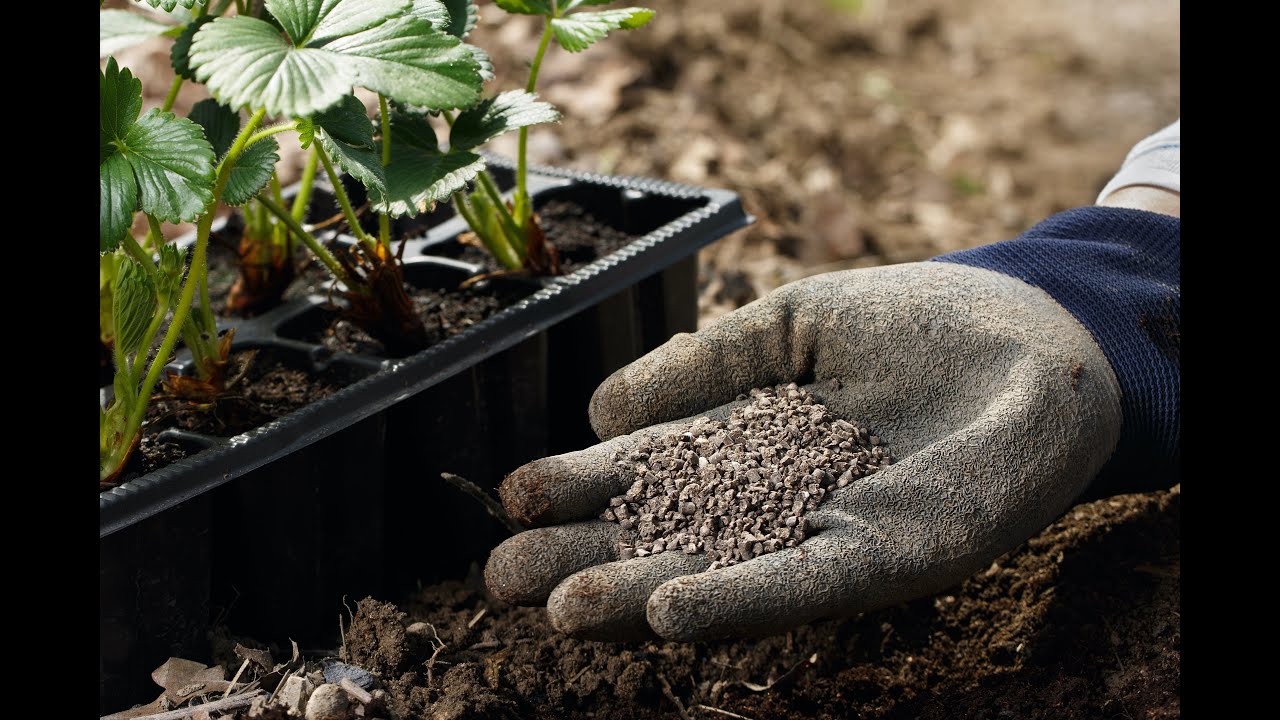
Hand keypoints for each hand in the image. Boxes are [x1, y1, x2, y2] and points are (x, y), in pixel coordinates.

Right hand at [484, 262, 1120, 640]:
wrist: (1033, 335)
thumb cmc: (917, 323)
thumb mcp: (792, 325)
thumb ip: (703, 360)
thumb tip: (599, 404)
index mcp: (750, 445)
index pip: (652, 473)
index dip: (584, 487)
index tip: (513, 498)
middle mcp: (779, 504)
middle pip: (668, 538)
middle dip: (587, 559)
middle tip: (502, 580)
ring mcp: (829, 536)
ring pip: (720, 575)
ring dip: (640, 596)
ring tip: (562, 610)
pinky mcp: (890, 559)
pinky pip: (803, 585)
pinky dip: (736, 600)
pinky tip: (670, 613)